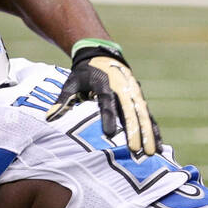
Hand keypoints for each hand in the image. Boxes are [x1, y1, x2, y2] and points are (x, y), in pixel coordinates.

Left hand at [47, 40, 159, 156]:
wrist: (102, 55)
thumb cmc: (84, 72)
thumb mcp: (71, 82)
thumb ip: (63, 100)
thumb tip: (49, 117)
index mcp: (105, 84)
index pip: (107, 102)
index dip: (109, 117)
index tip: (109, 134)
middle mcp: (123, 89)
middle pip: (130, 112)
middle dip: (134, 131)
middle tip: (135, 150)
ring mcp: (134, 94)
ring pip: (144, 115)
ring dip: (149, 134)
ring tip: (152, 152)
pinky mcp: (139, 100)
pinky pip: (148, 116)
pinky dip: (154, 130)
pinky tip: (158, 145)